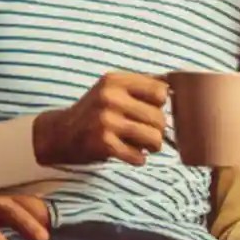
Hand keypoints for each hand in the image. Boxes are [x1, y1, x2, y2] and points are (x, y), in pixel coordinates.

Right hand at [33, 72, 168, 165]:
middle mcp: (110, 97)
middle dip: (158, 130)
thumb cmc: (95, 112)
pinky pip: (138, 156)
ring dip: (152, 146)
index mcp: (115, 81)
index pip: (161, 91)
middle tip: (147, 133)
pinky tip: (129, 154)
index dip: (160, 104)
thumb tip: (179, 89)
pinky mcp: (103, 143)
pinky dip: (138, 159)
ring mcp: (106, 120)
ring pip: (154, 137)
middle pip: (160, 117)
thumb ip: (141, 86)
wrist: (60, 134)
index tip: (150, 110)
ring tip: (142, 145)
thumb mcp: (111, 89)